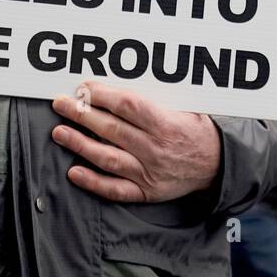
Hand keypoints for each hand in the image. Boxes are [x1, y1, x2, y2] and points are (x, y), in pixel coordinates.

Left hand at [51, 81, 220, 202]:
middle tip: (61, 103)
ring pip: (108, 158)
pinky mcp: (146, 191)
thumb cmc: (196, 131)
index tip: (84, 88)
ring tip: (59, 132)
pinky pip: (115, 189)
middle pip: (111, 129)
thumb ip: (157, 97)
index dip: (102, 95)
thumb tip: (120, 85)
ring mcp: (149, 172)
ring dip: (80, 144)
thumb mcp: (186, 107)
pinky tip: (74, 171)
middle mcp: (155, 149)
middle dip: (81, 114)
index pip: (127, 106)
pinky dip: (93, 182)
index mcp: (166, 124)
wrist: (217, 165)